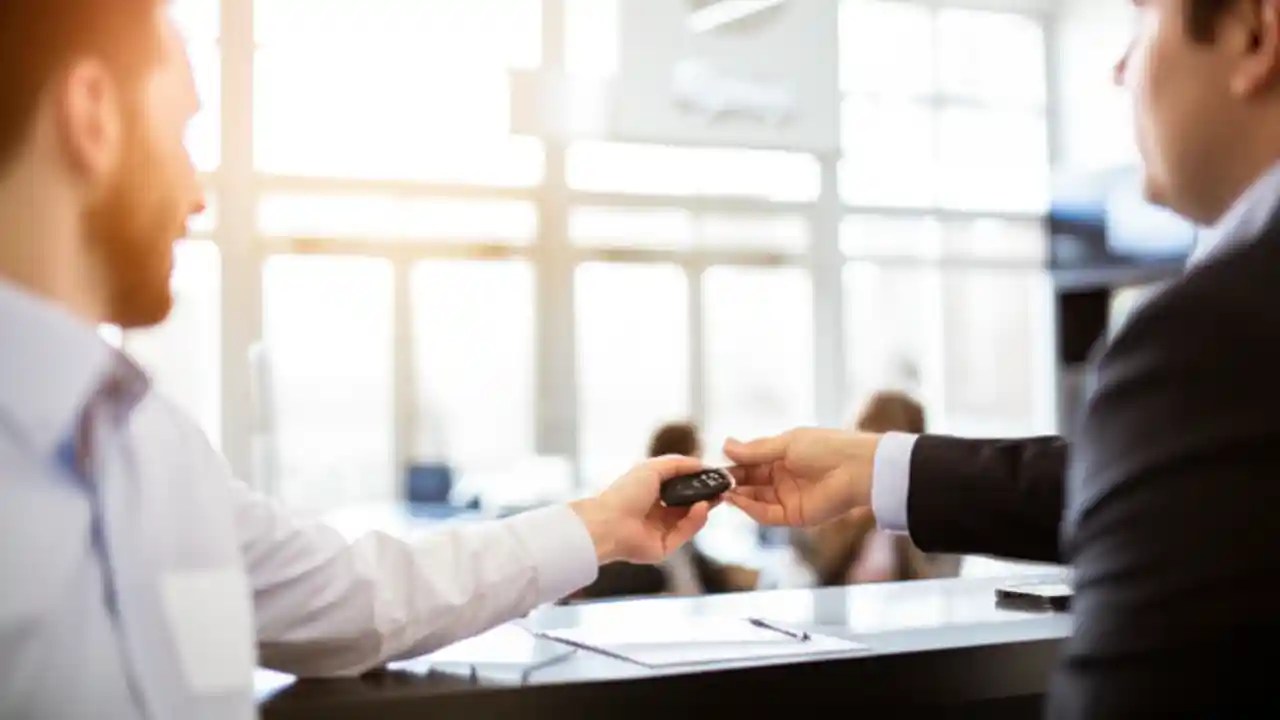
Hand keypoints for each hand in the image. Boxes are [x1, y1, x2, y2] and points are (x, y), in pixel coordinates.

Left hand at [571, 455, 716, 564]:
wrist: (609, 523)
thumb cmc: (625, 493)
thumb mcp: (652, 469)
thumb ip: (678, 464)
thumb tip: (701, 463)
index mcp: (651, 495)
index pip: (680, 489)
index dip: (697, 482)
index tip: (714, 476)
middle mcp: (657, 514)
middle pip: (688, 506)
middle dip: (705, 496)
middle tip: (722, 488)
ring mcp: (661, 532)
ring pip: (690, 520)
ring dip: (703, 508)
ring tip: (714, 496)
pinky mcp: (665, 548)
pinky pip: (685, 533)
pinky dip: (696, 521)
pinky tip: (701, 507)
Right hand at [721, 428, 879, 527]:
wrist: (858, 469)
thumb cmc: (826, 448)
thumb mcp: (786, 443)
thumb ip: (755, 450)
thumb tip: (725, 445)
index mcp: (783, 457)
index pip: (750, 463)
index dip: (732, 465)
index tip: (712, 467)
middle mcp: (783, 478)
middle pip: (750, 483)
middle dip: (731, 482)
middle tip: (711, 482)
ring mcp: (788, 498)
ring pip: (755, 500)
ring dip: (737, 496)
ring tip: (721, 490)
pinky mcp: (794, 516)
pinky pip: (766, 514)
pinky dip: (750, 509)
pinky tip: (737, 499)